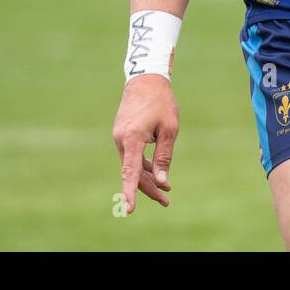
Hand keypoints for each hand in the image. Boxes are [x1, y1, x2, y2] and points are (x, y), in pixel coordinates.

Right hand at [112, 74, 177, 212]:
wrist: (145, 80)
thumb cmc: (161, 102)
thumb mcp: (169, 129)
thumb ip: (164, 156)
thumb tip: (163, 181)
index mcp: (133, 138)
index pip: (131, 172)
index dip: (130, 192)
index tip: (129, 209)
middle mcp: (122, 140)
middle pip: (134, 172)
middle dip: (150, 189)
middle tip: (167, 201)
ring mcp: (120, 138)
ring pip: (132, 166)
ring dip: (147, 178)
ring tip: (166, 191)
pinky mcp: (122, 135)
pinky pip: (131, 156)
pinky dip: (143, 166)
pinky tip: (156, 174)